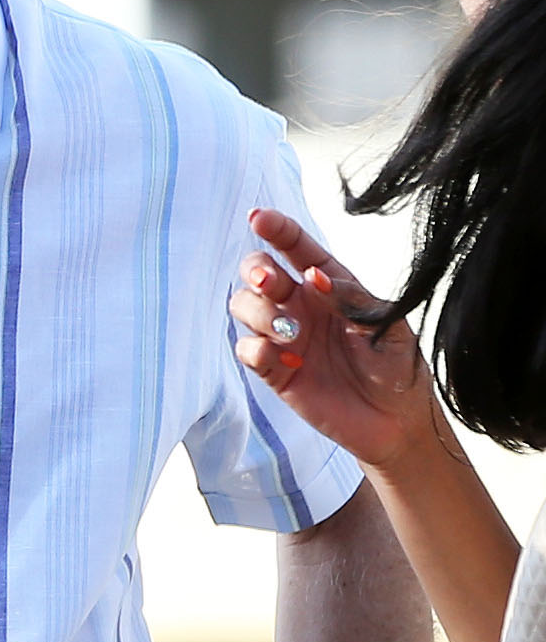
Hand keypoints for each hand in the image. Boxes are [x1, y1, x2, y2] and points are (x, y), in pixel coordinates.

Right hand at [229, 208, 442, 470]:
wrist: (397, 423)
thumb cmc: (396, 367)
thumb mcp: (388, 327)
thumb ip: (353, 299)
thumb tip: (315, 278)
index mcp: (328, 286)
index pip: (297, 249)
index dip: (277, 230)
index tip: (259, 218)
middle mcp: (300, 305)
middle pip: (258, 272)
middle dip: (256, 271)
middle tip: (270, 284)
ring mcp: (283, 337)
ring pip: (244, 306)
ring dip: (259, 313)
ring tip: (290, 334)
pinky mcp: (274, 370)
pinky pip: (247, 350)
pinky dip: (257, 350)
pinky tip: (288, 360)